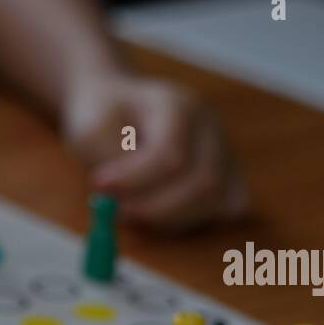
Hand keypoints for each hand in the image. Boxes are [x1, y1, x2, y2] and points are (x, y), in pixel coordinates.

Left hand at [61, 73, 248, 231]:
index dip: (135, 179)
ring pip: (215, 199)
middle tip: (115, 209)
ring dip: (169, 216)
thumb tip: (120, 197)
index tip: (99, 186)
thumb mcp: (93, 128)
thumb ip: (108, 158)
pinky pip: (229, 206)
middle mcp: (210, 126)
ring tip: (132, 207)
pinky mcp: (230, 173)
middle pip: (203, 181)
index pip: (171, 154)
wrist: (121, 107)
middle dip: (154, 206)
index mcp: (178, 106)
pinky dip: (195, 218)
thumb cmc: (106, 118)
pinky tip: (162, 212)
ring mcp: (226, 149)